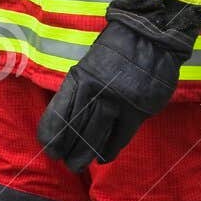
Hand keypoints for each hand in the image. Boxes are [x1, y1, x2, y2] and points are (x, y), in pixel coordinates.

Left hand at [37, 0, 200, 169]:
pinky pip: (120, 137)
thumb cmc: (118, 48)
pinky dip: (110, 149)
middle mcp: (95, 92)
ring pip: (95, 138)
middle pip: (75, 130)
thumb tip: (70, 118)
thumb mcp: (90, 64)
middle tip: (65, 162)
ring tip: (79, 165)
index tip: (49, 147)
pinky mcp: (137, 110)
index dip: (52, 135)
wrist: (151, 35)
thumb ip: (80, 89)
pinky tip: (103, 156)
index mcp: (80, 78)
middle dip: (68, 151)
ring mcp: (117, 103)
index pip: (59, 113)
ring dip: (86, 155)